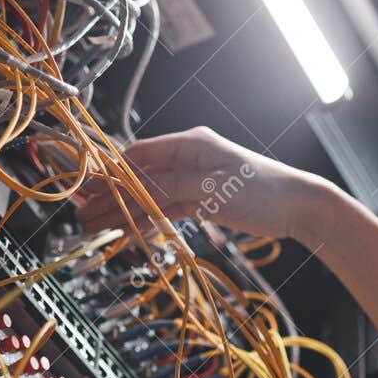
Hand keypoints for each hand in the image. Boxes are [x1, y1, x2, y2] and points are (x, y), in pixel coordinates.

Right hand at [73, 127, 341, 246]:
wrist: (297, 206)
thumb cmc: (262, 190)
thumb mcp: (215, 186)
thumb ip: (174, 186)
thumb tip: (136, 186)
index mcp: (189, 144)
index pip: (140, 155)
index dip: (111, 174)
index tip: (87, 189)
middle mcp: (187, 159)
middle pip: (139, 178)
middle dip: (109, 196)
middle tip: (80, 216)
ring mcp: (192, 181)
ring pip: (149, 198)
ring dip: (123, 212)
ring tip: (94, 228)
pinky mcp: (200, 202)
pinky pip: (165, 210)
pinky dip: (146, 222)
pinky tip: (124, 232)